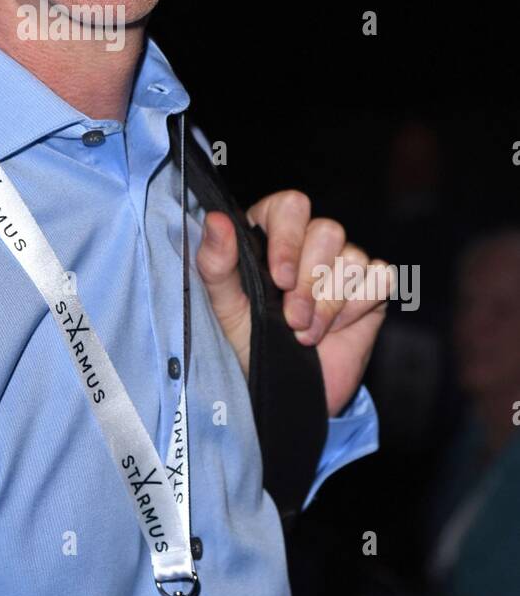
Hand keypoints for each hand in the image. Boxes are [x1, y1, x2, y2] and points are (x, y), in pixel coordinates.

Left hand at [195, 190, 389, 416]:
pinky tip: (337, 327)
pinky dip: (356, 308)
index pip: (290, 206)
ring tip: (307, 332)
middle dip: (309, 283)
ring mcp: (343, 262)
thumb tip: (216, 220)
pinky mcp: (371, 286)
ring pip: (353, 257)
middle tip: (292, 319)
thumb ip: (216, 264)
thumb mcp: (226, 308)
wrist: (289, 390)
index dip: (288, 239)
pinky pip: (379, 278)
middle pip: (327, 230)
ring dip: (329, 304)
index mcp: (271, 235)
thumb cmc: (252, 342)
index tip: (279, 279)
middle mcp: (309, 241)